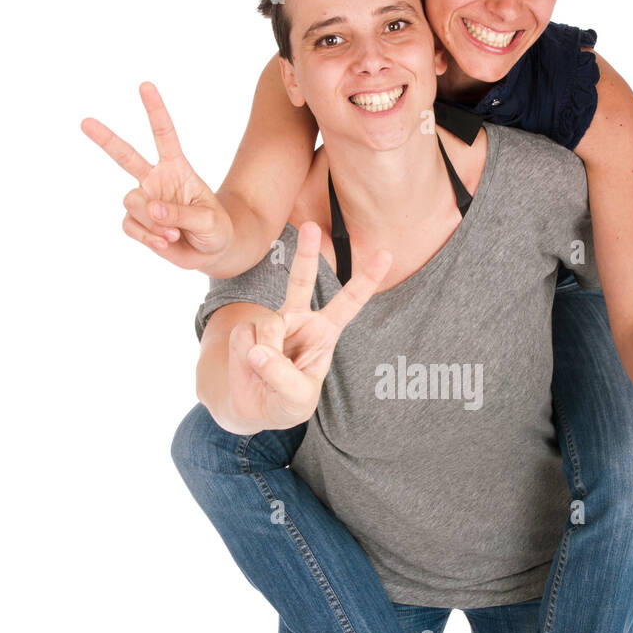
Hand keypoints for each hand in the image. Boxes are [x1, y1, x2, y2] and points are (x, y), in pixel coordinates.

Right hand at [81, 82, 232, 268]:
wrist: (211, 252)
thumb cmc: (216, 229)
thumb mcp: (209, 221)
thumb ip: (182, 214)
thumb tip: (152, 209)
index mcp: (177, 168)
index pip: (164, 134)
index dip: (155, 110)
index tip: (145, 86)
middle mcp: (156, 180)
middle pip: (126, 155)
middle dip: (105, 139)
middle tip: (85, 122)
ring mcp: (144, 200)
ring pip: (132, 203)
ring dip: (152, 222)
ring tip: (173, 234)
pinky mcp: (137, 222)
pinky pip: (131, 226)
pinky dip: (147, 237)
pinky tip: (163, 243)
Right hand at [228, 221, 391, 429]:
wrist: (252, 407)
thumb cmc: (286, 401)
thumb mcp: (297, 399)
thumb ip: (283, 377)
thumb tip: (258, 349)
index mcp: (325, 332)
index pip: (350, 302)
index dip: (366, 279)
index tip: (386, 253)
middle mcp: (299, 319)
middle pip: (303, 280)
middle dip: (306, 253)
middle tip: (310, 225)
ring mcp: (272, 321)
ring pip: (269, 327)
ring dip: (267, 358)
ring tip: (267, 374)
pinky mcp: (246, 330)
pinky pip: (247, 340)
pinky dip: (248, 360)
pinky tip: (251, 367)